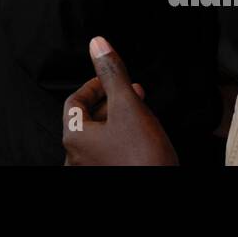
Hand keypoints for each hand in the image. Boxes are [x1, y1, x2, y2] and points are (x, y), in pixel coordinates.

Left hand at [63, 37, 176, 165]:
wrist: (163, 191)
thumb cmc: (143, 159)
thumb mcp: (129, 106)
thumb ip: (113, 74)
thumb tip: (98, 45)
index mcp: (74, 136)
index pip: (75, 101)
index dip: (94, 84)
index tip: (111, 78)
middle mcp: (77, 157)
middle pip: (88, 119)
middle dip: (111, 100)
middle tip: (131, 92)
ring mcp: (92, 169)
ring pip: (100, 137)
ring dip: (118, 119)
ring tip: (139, 112)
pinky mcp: (108, 174)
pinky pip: (109, 152)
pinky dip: (122, 139)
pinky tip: (140, 136)